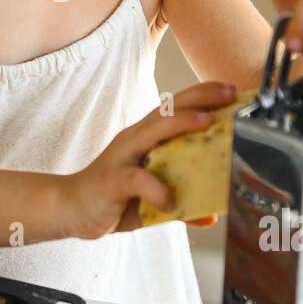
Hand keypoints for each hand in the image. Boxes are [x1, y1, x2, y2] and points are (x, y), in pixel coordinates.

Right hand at [61, 82, 236, 239]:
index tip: (231, 89)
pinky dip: (156, 189)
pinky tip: (170, 201)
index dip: (202, 95)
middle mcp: (135, 139)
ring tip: (206, 121)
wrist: (70, 208)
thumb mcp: (152, 200)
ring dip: (180, 123)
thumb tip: (211, 214)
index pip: (175, 107)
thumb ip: (181, 204)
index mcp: (146, 137)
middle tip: (228, 93)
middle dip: (199, 98)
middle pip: (167, 109)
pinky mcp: (111, 180)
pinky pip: (136, 180)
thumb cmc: (114, 197)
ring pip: (152, 132)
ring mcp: (122, 157)